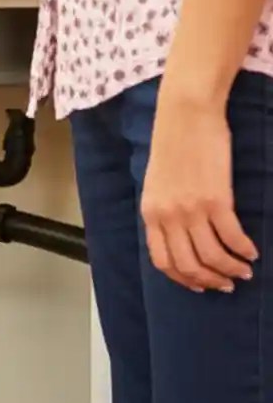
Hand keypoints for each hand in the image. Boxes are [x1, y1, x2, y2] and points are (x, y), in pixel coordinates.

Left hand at [141, 97, 256, 292]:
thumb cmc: (174, 145)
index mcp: (150, 213)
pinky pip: (232, 237)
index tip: (200, 285)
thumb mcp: (157, 183)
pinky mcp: (216, 200)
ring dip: (231, 269)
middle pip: (188, 265)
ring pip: (212, 256)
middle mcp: (168, 216)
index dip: (183, 279)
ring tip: (244, 270)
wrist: (186, 116)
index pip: (163, 261)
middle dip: (210, 280)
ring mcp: (191, 210)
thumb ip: (164, 210)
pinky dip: (244, 250)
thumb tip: (180, 234)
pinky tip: (252, 252)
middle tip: (229, 283)